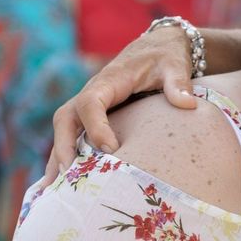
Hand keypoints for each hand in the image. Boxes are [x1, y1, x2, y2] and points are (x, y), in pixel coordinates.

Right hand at [45, 24, 195, 175]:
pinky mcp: (92, 117)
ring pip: (64, 131)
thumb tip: (187, 103)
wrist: (158, 49)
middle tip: (69, 176)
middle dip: (64, 146)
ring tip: (52, 191)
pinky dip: (63, 158)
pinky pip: (71, 137)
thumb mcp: (174, 66)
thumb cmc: (165, 58)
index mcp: (109, 81)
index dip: (96, 126)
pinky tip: (57, 185)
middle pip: (65, 118)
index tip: (110, 149)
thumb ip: (179, 83)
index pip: (90, 102)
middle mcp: (91, 94)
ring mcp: (88, 107)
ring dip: (57, 158)